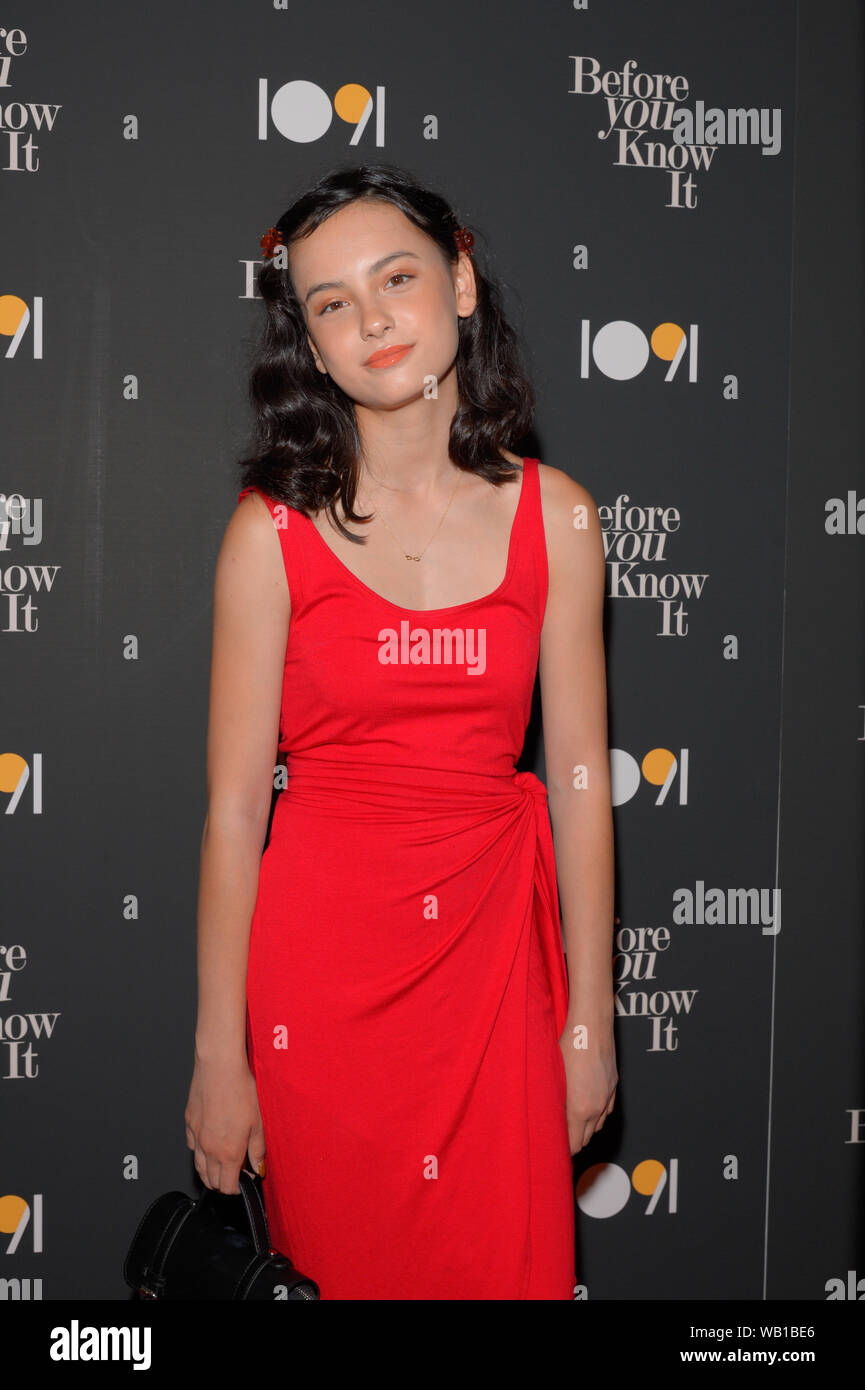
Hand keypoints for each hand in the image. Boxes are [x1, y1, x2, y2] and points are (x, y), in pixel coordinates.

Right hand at [184, 1056, 265, 1193]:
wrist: (219, 1067)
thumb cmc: (240, 1090)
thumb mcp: (258, 1123)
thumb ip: (257, 1150)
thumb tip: (259, 1169)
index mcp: (228, 1153)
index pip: (228, 1187)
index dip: (237, 1188)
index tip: (246, 1178)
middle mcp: (209, 1149)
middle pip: (211, 1181)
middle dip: (223, 1183)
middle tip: (236, 1171)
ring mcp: (196, 1137)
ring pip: (198, 1167)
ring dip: (209, 1172)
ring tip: (222, 1163)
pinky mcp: (189, 1123)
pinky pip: (192, 1147)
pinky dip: (199, 1152)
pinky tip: (209, 1143)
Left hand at [558, 1022, 617, 1154]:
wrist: (591, 1028)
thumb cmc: (568, 1049)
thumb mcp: (553, 1078)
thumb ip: (554, 1102)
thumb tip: (547, 1117)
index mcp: (579, 1109)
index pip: (573, 1144)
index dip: (563, 1150)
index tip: (554, 1149)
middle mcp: (596, 1108)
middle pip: (586, 1139)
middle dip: (573, 1141)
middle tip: (559, 1138)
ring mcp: (607, 1098)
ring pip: (597, 1126)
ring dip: (585, 1128)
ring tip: (571, 1122)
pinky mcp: (613, 1087)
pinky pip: (606, 1111)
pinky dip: (596, 1115)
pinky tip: (587, 1107)